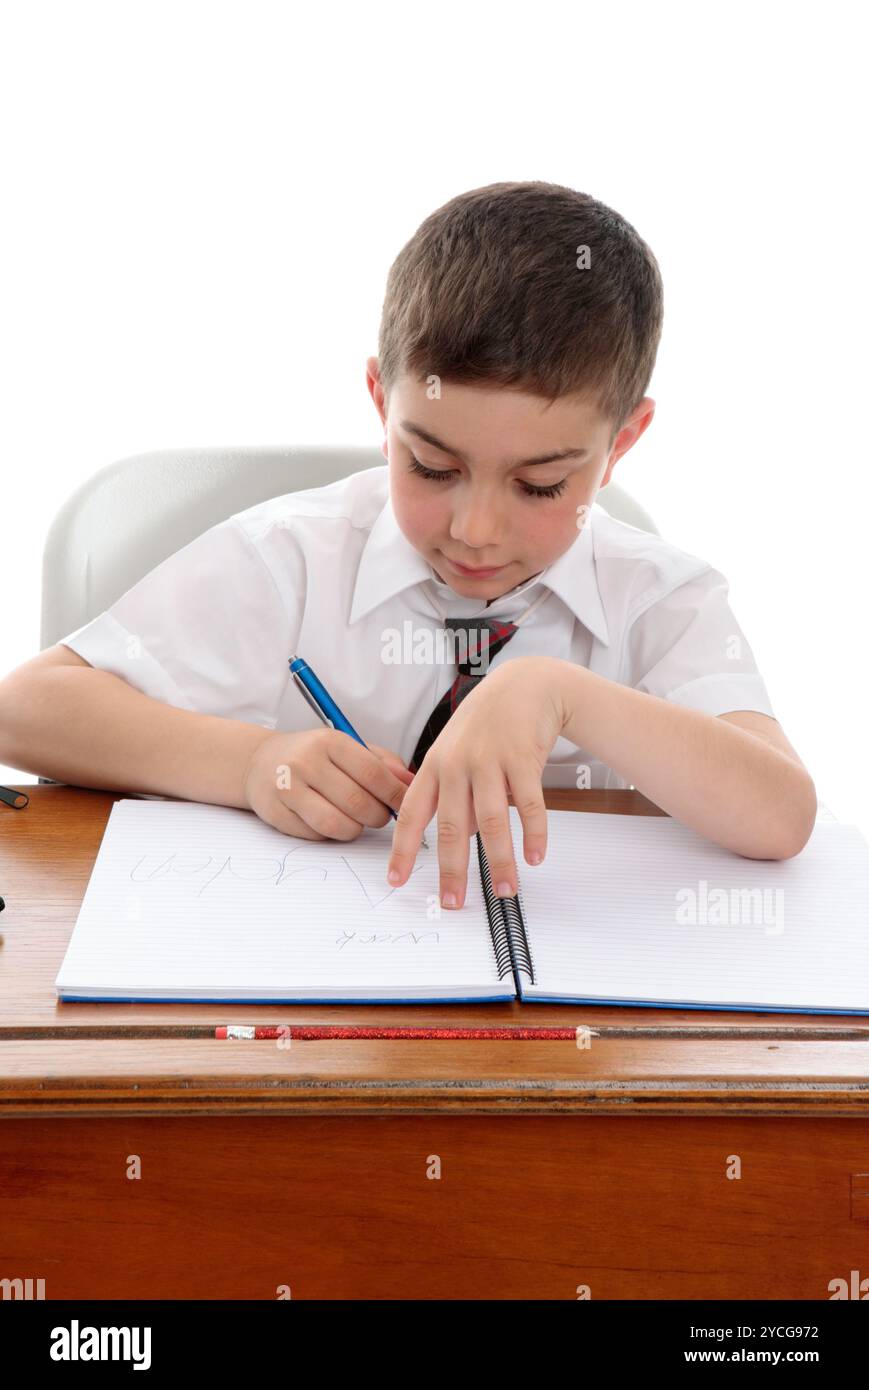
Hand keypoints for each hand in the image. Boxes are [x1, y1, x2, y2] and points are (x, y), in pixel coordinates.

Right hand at [243, 728, 413, 838]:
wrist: (259, 762)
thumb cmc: (311, 756)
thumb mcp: (346, 747)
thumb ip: (382, 762)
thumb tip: (411, 781)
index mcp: (329, 742)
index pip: (373, 773)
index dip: (396, 794)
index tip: (406, 804)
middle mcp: (306, 763)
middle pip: (358, 802)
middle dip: (379, 816)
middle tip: (382, 816)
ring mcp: (288, 789)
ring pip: (338, 824)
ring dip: (357, 829)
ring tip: (359, 821)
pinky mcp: (276, 814)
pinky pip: (317, 835)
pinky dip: (332, 834)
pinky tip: (332, 822)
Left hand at [386, 656, 567, 908]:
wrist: (524, 685)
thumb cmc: (485, 724)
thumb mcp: (455, 752)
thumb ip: (452, 795)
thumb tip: (460, 838)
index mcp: (434, 766)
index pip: (412, 814)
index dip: (402, 850)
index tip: (395, 881)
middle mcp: (457, 764)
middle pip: (453, 827)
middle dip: (453, 870)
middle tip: (453, 902)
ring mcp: (490, 761)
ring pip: (492, 822)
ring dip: (499, 861)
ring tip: (505, 890)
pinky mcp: (522, 759)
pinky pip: (529, 805)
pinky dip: (534, 834)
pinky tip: (535, 857)